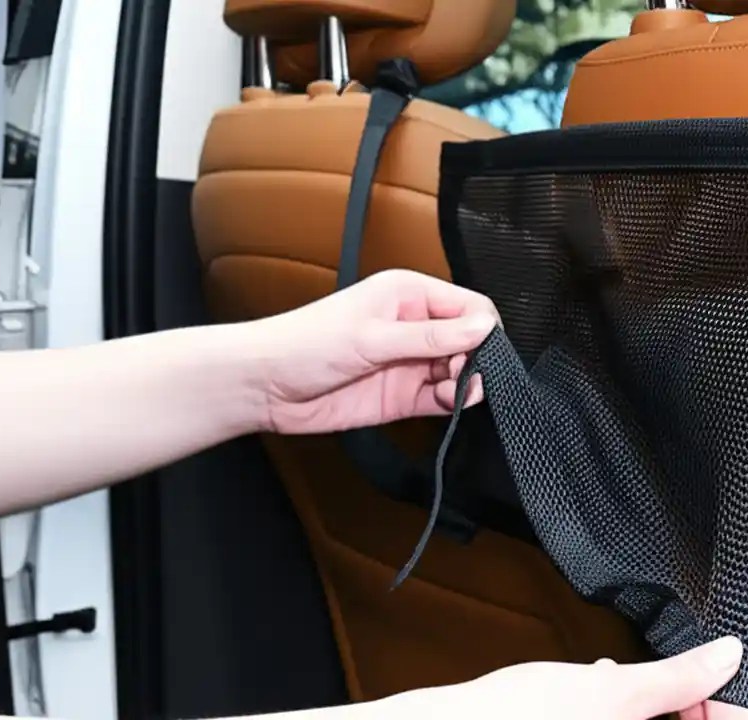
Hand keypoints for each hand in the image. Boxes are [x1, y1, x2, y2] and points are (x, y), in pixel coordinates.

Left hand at [240, 269, 499, 434]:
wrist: (264, 386)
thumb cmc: (303, 343)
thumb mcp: (372, 337)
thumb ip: (430, 336)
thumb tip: (482, 327)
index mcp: (408, 295)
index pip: (469, 306)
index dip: (483, 328)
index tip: (483, 351)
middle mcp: (413, 326)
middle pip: (470, 342)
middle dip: (476, 359)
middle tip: (462, 374)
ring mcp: (409, 362)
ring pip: (460, 372)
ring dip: (465, 383)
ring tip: (450, 390)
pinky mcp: (403, 396)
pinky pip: (442, 398)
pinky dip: (452, 402)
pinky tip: (447, 402)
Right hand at [367, 636, 747, 719]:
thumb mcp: (612, 691)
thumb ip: (678, 678)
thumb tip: (731, 654)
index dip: (722, 712)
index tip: (707, 688)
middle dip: (682, 710)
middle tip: (665, 686)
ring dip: (647, 711)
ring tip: (618, 683)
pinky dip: (616, 717)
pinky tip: (593, 691)